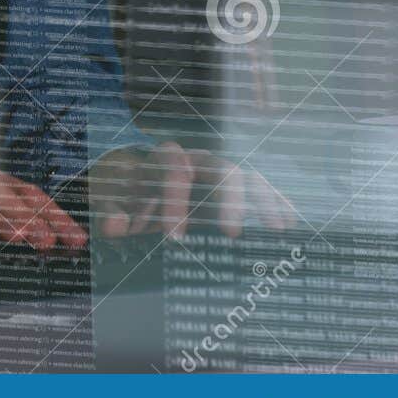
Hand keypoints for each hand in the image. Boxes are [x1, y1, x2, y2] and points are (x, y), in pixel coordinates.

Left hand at [90, 142, 298, 238]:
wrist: (129, 182)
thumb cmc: (121, 188)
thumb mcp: (108, 197)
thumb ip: (109, 210)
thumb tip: (114, 226)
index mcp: (163, 158)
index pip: (174, 170)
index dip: (175, 202)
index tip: (175, 239)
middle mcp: (196, 160)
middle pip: (221, 168)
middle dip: (230, 198)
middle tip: (233, 233)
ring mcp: (215, 172)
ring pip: (246, 177)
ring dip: (263, 200)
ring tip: (278, 227)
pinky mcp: (228, 189)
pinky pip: (256, 190)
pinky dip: (273, 202)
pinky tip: (289, 222)